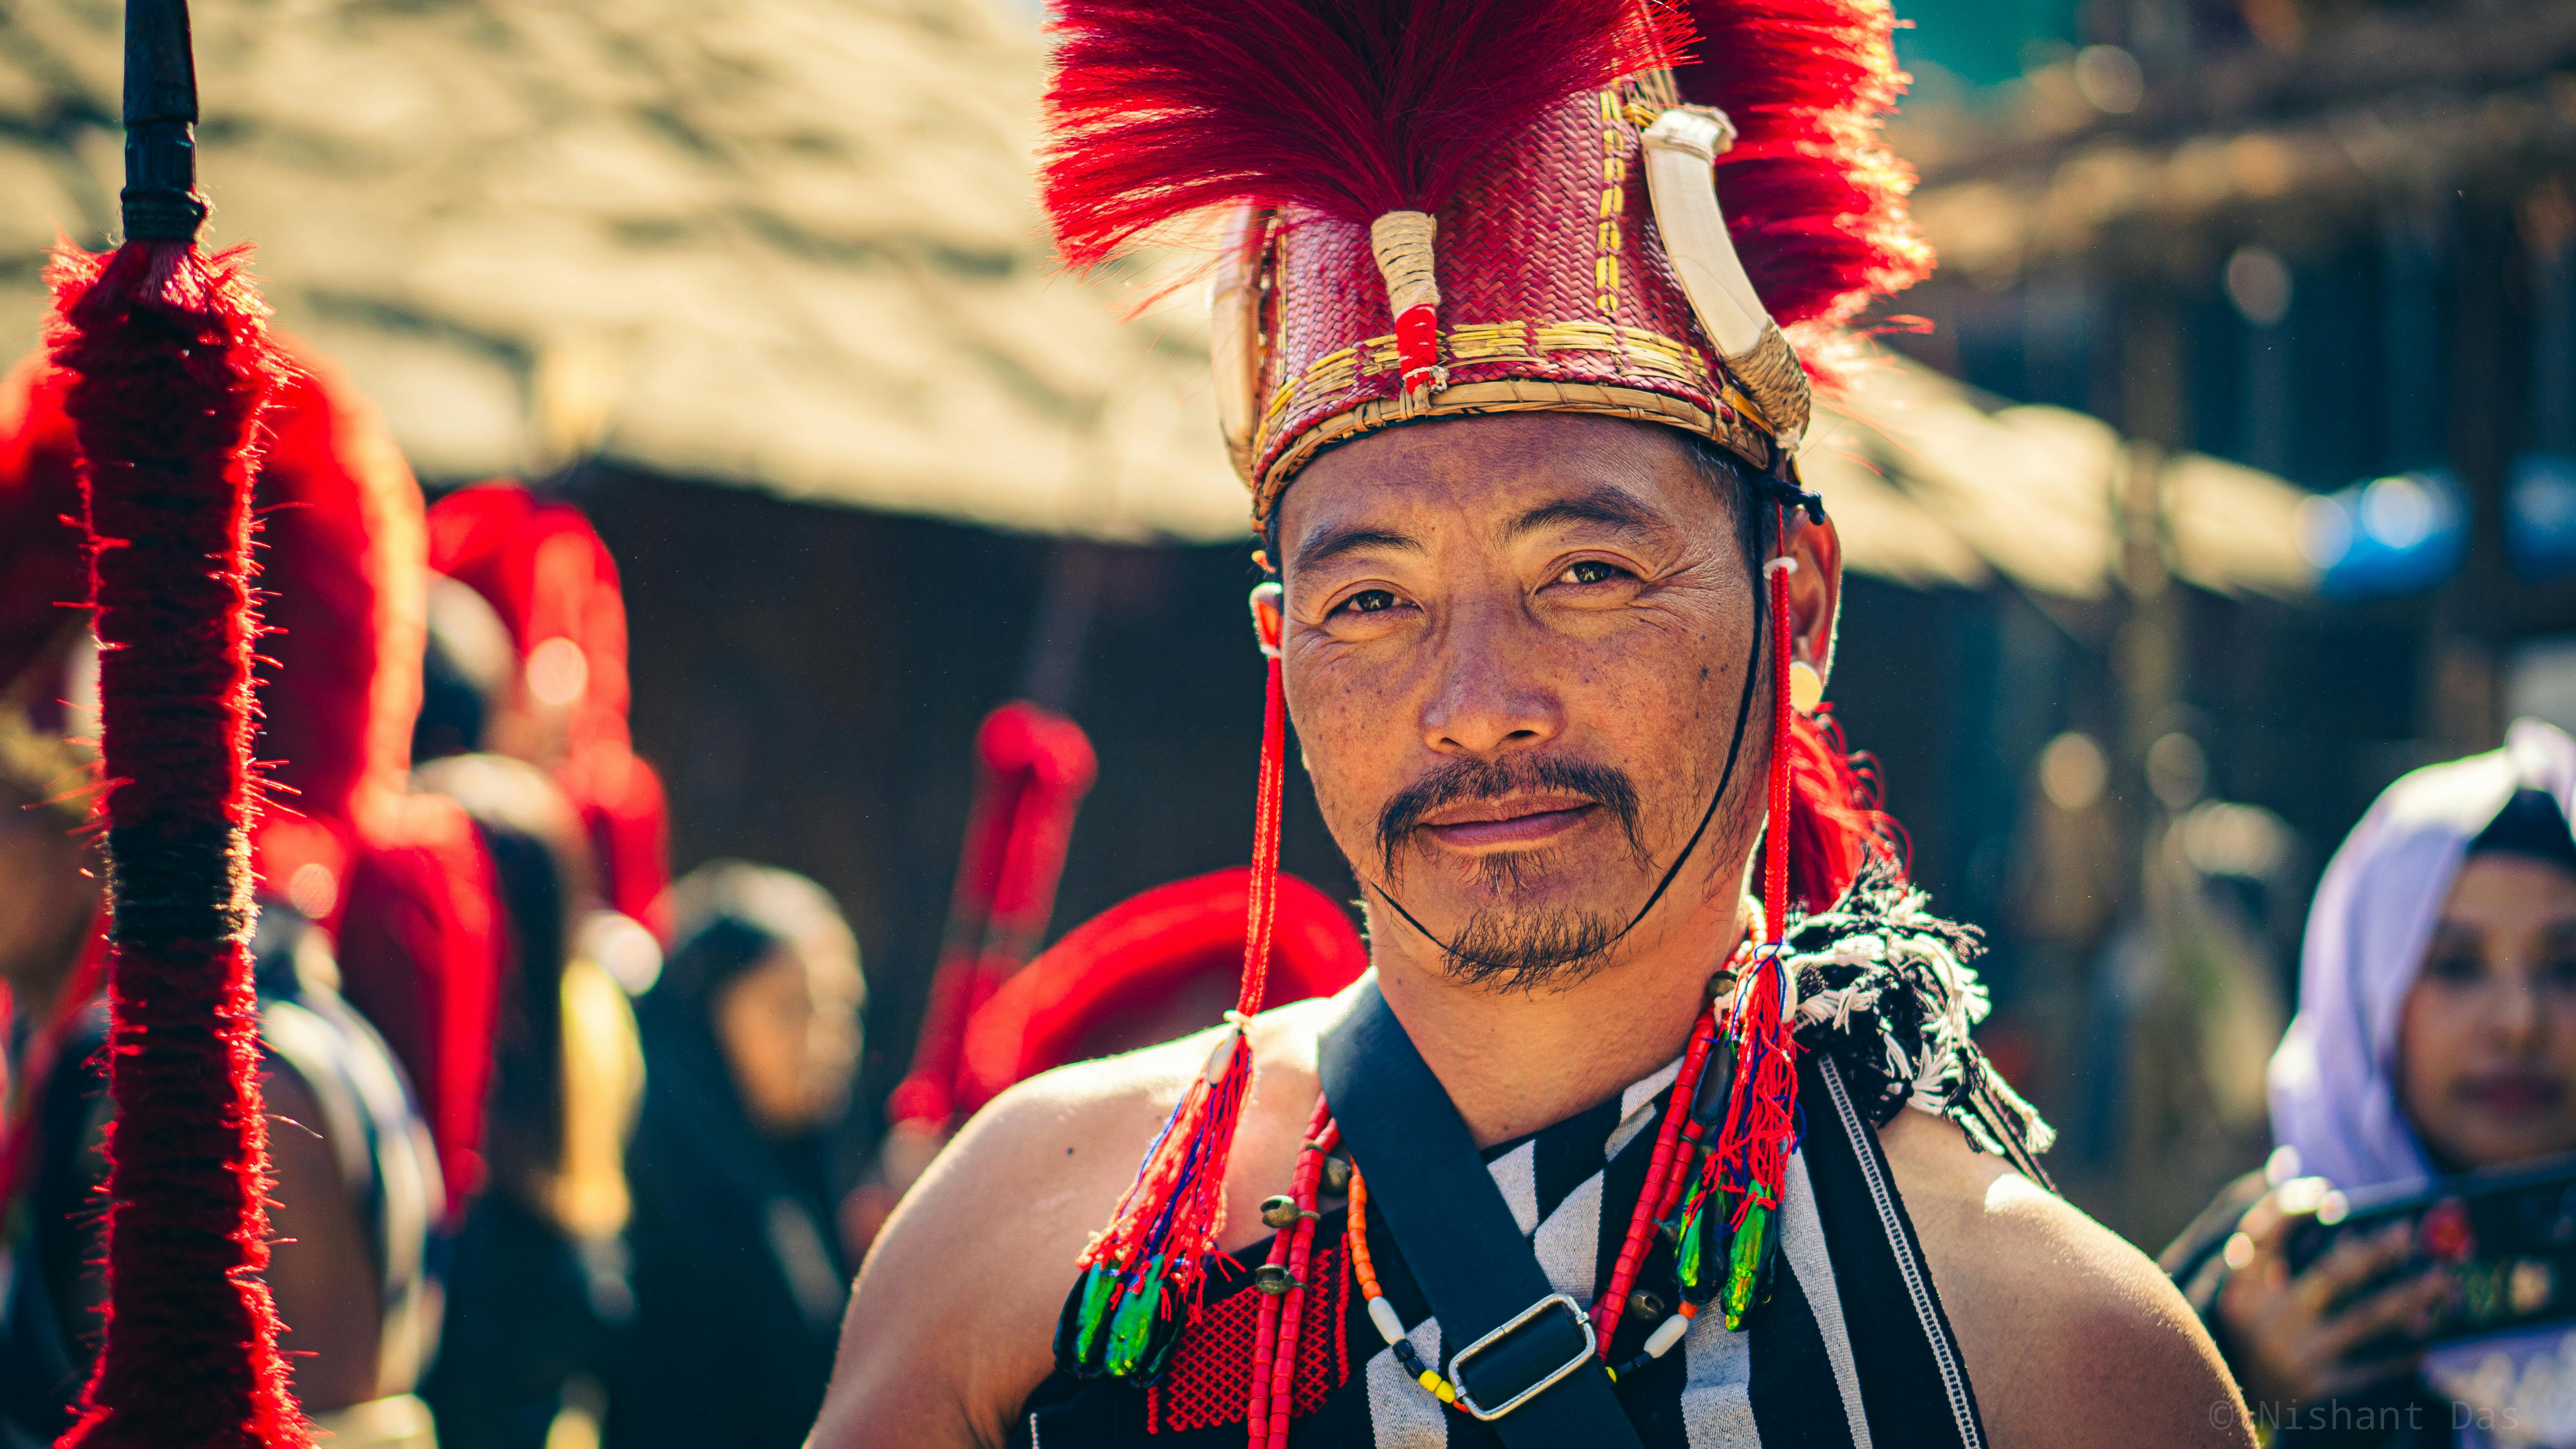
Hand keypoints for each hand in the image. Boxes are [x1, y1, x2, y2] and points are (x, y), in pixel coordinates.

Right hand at [2214, 1183, 2450, 1406]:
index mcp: (2242, 1288)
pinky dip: (2402, 1353)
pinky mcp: (2318, 1388)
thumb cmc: (2252, 1325)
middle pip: (2329, 1275)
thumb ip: (2268, 1231)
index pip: (2262, 1235)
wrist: (2241, 1397)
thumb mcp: (2246, 1282)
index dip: (2293, 1208)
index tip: (2328, 1194)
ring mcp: (2294, 1354)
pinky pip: (2372, 1367)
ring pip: (2363, 1319)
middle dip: (2375, 1253)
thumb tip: (2288, 1163)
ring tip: (2441, 1282)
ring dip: (2408, 1298)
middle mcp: (2266, 1319)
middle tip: (2408, 1234)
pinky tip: (2429, 1340)